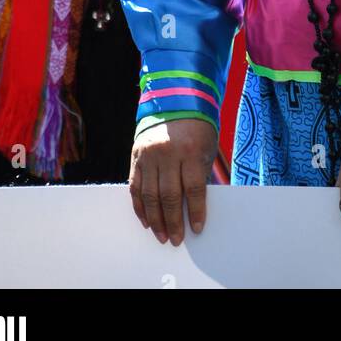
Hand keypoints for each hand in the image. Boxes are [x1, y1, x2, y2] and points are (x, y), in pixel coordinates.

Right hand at [129, 119, 217, 245]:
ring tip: (161, 235)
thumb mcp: (205, 149)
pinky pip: (135, 187)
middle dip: (173, 221)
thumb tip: (193, 209)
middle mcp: (167, 153)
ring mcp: (149, 155)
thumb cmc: (197, 129)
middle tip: (176, 240)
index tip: (197, 229)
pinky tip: (146, 220)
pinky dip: (140, 206)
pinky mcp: (136, 156)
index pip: (193, 188)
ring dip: (155, 219)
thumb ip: (198, 175)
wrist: (175, 101)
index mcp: (189, 150)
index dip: (196, 211)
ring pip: (150, 195)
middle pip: (169, 196)